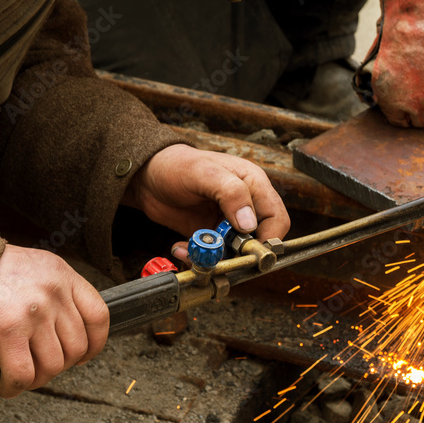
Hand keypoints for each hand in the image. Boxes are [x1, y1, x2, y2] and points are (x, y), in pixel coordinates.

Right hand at [0, 245, 108, 397]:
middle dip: (61, 365)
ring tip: (25, 377)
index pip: (98, 317)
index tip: (85, 354)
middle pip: (76, 346)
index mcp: (63, 277)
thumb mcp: (38, 269)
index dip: (96, 343)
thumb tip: (67, 329)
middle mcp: (53, 294)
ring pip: (52, 364)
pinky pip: (23, 372)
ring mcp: (33, 314)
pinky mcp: (7, 332)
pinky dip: (16, 386)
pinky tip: (8, 385)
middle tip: (44, 368)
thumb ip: (57, 294)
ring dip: (38, 379)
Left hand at [123, 145, 289, 258]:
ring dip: (217, 257)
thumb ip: (231, 193)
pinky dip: (200, 257)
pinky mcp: (211, 235)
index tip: (250, 250)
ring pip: (236, 252)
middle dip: (241, 252)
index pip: (277, 217)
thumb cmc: (176, 165)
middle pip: (260, 239)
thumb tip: (249, 222)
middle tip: (220, 255)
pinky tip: (182, 247)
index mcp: (253, 185)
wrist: (146, 176)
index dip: (269, 237)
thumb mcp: (204, 172)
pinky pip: (215, 255)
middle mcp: (245, 205)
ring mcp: (228, 222)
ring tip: (193, 249)